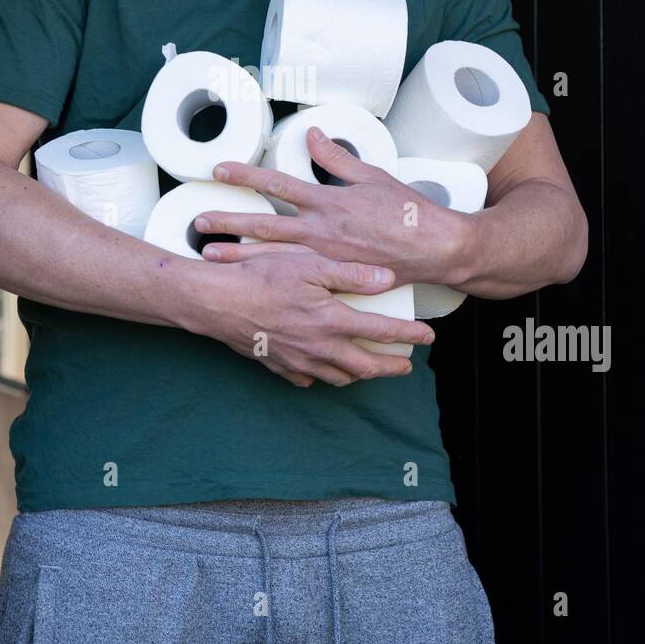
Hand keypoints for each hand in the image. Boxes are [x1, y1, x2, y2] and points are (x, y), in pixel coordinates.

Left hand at [193, 126, 473, 287]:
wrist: (434, 249)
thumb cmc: (407, 211)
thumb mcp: (372, 176)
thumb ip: (336, 158)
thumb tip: (311, 134)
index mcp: (328, 202)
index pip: (278, 183)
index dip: (246, 175)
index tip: (219, 170)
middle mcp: (321, 231)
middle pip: (264, 224)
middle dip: (228, 222)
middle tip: (198, 220)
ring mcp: (325, 258)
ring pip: (272, 256)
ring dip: (238, 255)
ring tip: (208, 254)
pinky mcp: (333, 277)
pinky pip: (294, 277)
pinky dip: (269, 278)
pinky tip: (251, 281)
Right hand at [197, 250, 434, 386]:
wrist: (217, 301)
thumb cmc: (260, 277)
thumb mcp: (309, 264)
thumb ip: (351, 273)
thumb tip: (387, 279)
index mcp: (332, 320)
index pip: (382, 332)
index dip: (409, 335)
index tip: (428, 336)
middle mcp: (319, 347)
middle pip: (366, 366)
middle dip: (391, 367)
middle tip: (407, 365)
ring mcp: (298, 361)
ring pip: (339, 377)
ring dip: (360, 374)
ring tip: (371, 368)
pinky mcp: (278, 365)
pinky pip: (307, 379)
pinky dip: (322, 376)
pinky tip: (323, 370)